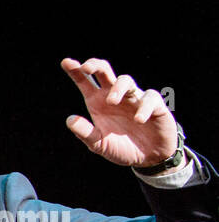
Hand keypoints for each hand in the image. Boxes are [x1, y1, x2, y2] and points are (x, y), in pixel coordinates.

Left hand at [61, 57, 178, 167]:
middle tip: (87, 68)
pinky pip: (149, 98)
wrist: (148, 159)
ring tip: (111, 102)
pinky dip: (144, 107)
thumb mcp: (99, 144)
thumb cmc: (121, 148)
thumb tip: (70, 119)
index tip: (65, 62)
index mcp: (98, 103)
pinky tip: (139, 120)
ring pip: (126, 80)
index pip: (86, 83)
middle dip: (95, 66)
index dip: (76, 71)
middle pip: (105, 72)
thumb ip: (85, 133)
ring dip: (118, 88)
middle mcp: (115, 96)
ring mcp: (135, 98)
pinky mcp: (155, 105)